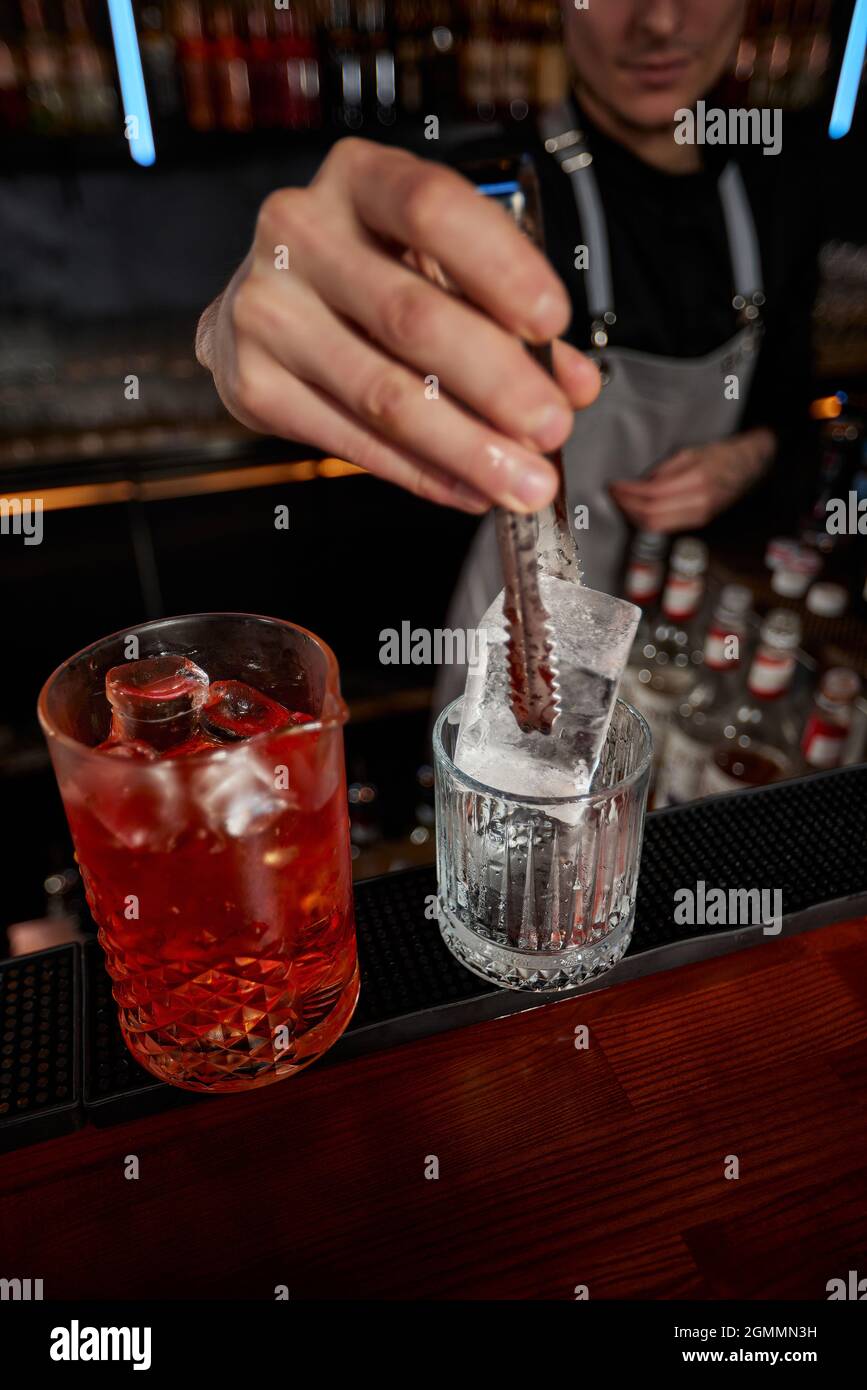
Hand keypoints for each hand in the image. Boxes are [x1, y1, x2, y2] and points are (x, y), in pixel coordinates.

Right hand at [196, 138, 600, 514]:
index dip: (498, 266)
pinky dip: (421, 473)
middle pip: (410, 315)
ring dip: (466, 446)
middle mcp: (300, 233)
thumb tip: (574, 385)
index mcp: (359, 179)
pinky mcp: (254, 384)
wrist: (259, 307)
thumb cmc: (366, 276)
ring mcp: (268, 310)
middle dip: (496, 381)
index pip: (432, 207)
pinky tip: (469, 488)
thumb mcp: (435, 266)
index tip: (552, 323)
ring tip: (522, 479)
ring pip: (383, 393)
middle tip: (551, 426)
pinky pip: (352, 440)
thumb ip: (505, 315)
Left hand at [608, 430, 775, 531]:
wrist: (749, 467)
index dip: (629, 492)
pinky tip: (638, 511)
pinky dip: (647, 520)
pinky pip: (666, 526)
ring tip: (622, 503)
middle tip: (614, 495)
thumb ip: (666, 469)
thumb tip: (641, 483)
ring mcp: (700, 515)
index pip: (652, 493)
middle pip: (651, 514)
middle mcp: (699, 502)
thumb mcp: (692, 452)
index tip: (615, 486)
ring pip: (657, 525)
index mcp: (697, 480)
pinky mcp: (699, 521)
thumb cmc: (720, 454)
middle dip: (627, 506)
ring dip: (634, 516)